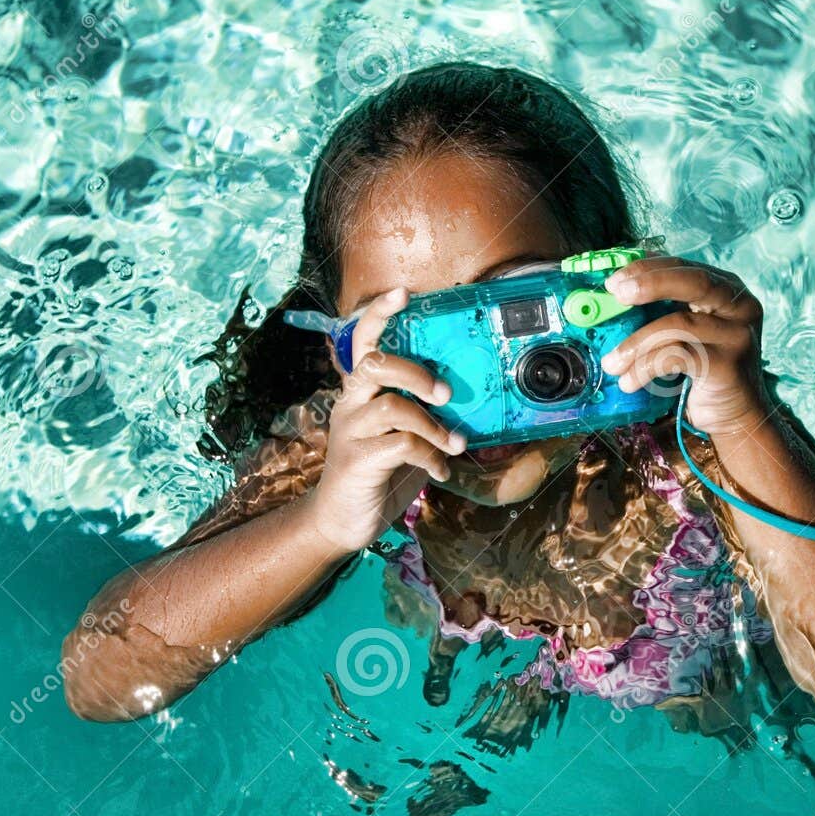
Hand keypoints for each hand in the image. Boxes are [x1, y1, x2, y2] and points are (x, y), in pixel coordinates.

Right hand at [305, 288, 467, 554]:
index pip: (364, 341)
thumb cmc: (378, 474)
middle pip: (375, 364)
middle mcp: (350, 404)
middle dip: (415, 372)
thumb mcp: (404, 439)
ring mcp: (350, 432)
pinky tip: (441, 471)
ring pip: (391, 407)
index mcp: (361, 392)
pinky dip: (429, 455)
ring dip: (432, 425)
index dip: (380, 314)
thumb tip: (473, 405)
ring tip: (454, 444)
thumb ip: (425, 418)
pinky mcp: (356, 461)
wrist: (342, 522)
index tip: (404, 293)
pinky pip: (399, 445)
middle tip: (446, 394)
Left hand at [599, 256, 772, 437]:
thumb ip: (663, 312)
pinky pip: (677, 358)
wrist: (736, 416)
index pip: (684, 266)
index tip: (614, 279)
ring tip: (611, 363)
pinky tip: (629, 382)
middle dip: (650, 283)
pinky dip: (645, 368)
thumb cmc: (702, 371)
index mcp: (726, 289)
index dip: (647, 268)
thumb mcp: (686, 334)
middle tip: (616, 293)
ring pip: (679, 324)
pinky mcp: (727, 365)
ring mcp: (736, 335)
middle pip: (693, 282)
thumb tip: (611, 301)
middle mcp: (739, 306)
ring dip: (637, 342)